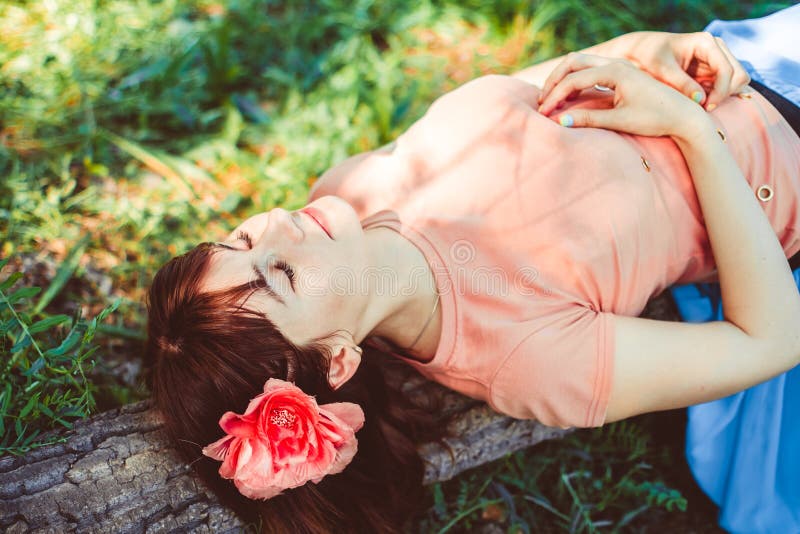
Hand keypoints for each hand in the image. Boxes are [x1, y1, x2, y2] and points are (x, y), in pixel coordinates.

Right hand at [537, 54, 710, 138]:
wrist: (684, 116)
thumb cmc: (656, 119)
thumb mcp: (620, 121)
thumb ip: (589, 119)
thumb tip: (559, 121)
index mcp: (615, 72)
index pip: (573, 80)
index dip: (555, 98)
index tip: (544, 116)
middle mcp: (615, 64)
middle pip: (572, 63)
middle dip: (553, 82)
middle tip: (541, 104)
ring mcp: (618, 67)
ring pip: (580, 63)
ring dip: (562, 79)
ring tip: (551, 100)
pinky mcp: (621, 74)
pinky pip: (590, 70)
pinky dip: (574, 81)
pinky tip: (569, 98)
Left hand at [605, 31, 750, 109]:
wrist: (642, 53)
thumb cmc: (649, 57)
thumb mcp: (662, 69)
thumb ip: (681, 83)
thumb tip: (701, 100)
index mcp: (706, 42)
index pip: (726, 69)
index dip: (721, 91)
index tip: (706, 107)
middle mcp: (717, 48)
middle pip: (739, 75)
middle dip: (725, 94)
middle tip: (705, 109)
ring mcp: (717, 59)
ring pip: (737, 82)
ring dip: (723, 96)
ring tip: (701, 106)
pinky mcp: (713, 71)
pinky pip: (725, 87)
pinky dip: (717, 97)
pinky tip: (700, 104)